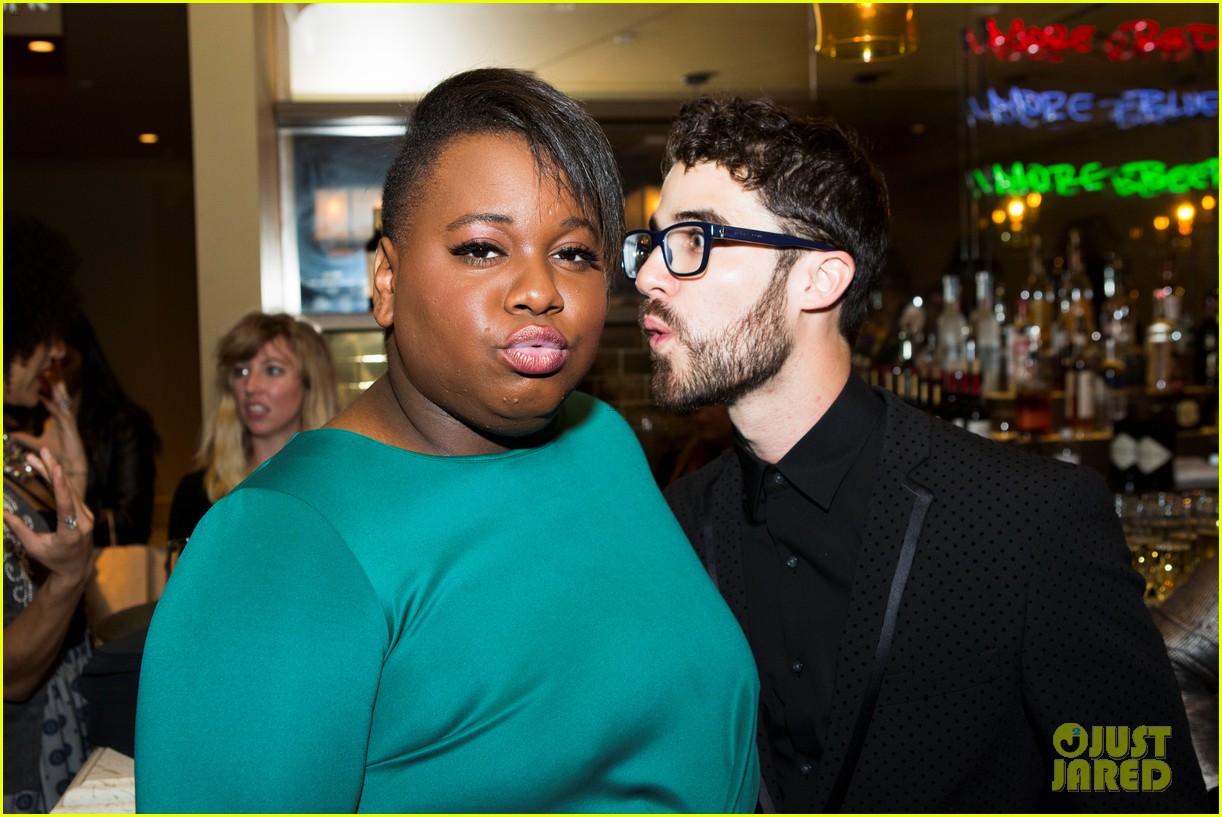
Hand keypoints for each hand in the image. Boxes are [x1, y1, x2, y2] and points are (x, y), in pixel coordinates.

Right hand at [3, 447, 93, 589]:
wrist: (76, 567)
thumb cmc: (53, 559)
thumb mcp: (33, 547)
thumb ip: (19, 530)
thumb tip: (2, 513)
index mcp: (71, 532)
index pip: (66, 506)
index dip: (61, 486)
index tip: (57, 468)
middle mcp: (83, 521)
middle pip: (68, 491)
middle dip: (52, 469)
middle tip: (40, 451)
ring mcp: (87, 515)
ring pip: (70, 489)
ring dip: (52, 472)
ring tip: (36, 456)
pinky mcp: (85, 511)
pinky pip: (71, 493)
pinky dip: (59, 480)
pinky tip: (46, 468)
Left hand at [9, 380, 88, 490]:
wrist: (68, 467)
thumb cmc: (56, 455)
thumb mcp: (36, 444)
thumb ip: (25, 438)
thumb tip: (12, 434)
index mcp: (57, 417)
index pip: (52, 396)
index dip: (46, 384)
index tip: (39, 371)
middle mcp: (63, 415)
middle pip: (59, 393)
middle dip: (55, 379)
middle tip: (51, 363)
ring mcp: (67, 420)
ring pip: (61, 399)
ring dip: (56, 386)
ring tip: (51, 372)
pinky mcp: (69, 427)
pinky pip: (59, 413)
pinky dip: (52, 404)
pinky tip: (44, 397)